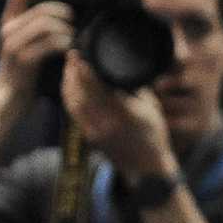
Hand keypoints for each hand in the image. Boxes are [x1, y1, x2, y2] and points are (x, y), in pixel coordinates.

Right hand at [0, 0, 73, 105]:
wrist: (11, 95)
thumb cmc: (27, 66)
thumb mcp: (28, 40)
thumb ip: (39, 24)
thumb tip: (69, 7)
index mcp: (10, 21)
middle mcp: (8, 29)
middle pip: (41, 8)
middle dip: (64, 11)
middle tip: (75, 20)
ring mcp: (13, 45)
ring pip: (46, 24)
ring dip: (67, 29)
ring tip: (74, 37)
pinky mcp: (23, 60)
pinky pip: (49, 44)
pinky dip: (65, 43)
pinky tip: (71, 48)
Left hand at [61, 51, 173, 178]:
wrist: (146, 167)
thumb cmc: (153, 135)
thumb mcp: (150, 107)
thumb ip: (133, 89)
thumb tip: (117, 71)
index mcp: (125, 115)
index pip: (99, 89)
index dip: (86, 72)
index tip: (80, 56)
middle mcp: (106, 123)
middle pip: (80, 94)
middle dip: (73, 73)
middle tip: (72, 55)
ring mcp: (94, 131)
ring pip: (73, 103)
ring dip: (68, 83)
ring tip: (70, 66)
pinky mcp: (88, 136)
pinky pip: (74, 112)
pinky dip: (70, 96)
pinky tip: (71, 85)